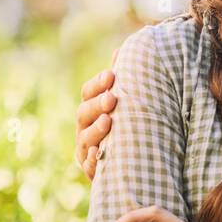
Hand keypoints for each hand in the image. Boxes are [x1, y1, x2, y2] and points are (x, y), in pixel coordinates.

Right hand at [76, 48, 118, 179]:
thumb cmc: (131, 124)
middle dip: (97, 105)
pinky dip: (91, 160)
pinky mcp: (91, 171)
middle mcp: (85, 127)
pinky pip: (88, 166)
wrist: (137, 163)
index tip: (112, 75)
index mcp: (93, 108)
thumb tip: (120, 50)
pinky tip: (97, 153)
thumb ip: (124, 80)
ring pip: (84, 138)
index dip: (97, 84)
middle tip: (112, 98)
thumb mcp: (128, 102)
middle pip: (84, 113)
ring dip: (95, 130)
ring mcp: (85, 149)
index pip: (88, 92)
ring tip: (108, 121)